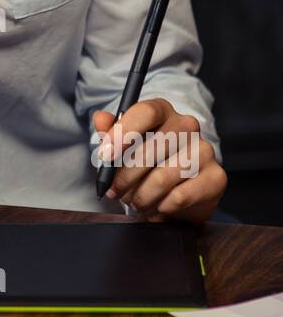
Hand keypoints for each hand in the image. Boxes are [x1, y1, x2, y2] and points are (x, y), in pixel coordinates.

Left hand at [92, 99, 226, 224]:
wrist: (180, 194)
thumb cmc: (148, 165)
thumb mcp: (124, 147)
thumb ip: (110, 132)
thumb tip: (99, 118)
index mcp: (163, 110)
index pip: (145, 112)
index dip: (123, 133)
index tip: (106, 156)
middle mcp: (187, 125)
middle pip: (149, 150)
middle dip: (124, 178)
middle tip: (115, 191)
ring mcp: (204, 150)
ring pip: (161, 178)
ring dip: (141, 196)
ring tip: (136, 201)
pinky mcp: (216, 177)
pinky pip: (179, 197)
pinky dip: (162, 206)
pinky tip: (158, 205)